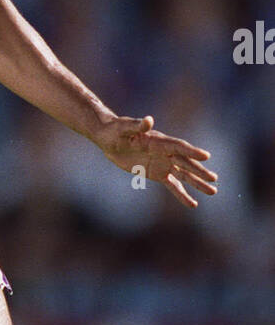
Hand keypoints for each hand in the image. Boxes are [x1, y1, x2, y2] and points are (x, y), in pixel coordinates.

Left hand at [95, 114, 217, 208]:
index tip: (206, 156)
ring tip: (213, 191)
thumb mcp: (124, 128)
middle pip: (185, 162)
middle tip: (214, 178)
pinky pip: (172, 185)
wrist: (110, 139)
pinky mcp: (157, 173)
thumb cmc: (116, 130)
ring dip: (197, 183)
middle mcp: (165, 152)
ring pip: (183, 175)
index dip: (191, 151)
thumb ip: (137, 125)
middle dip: (199, 170)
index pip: (178, 146)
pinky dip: (182, 194)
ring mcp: (163, 163)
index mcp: (159, 140)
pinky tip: (193, 204)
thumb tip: (149, 120)